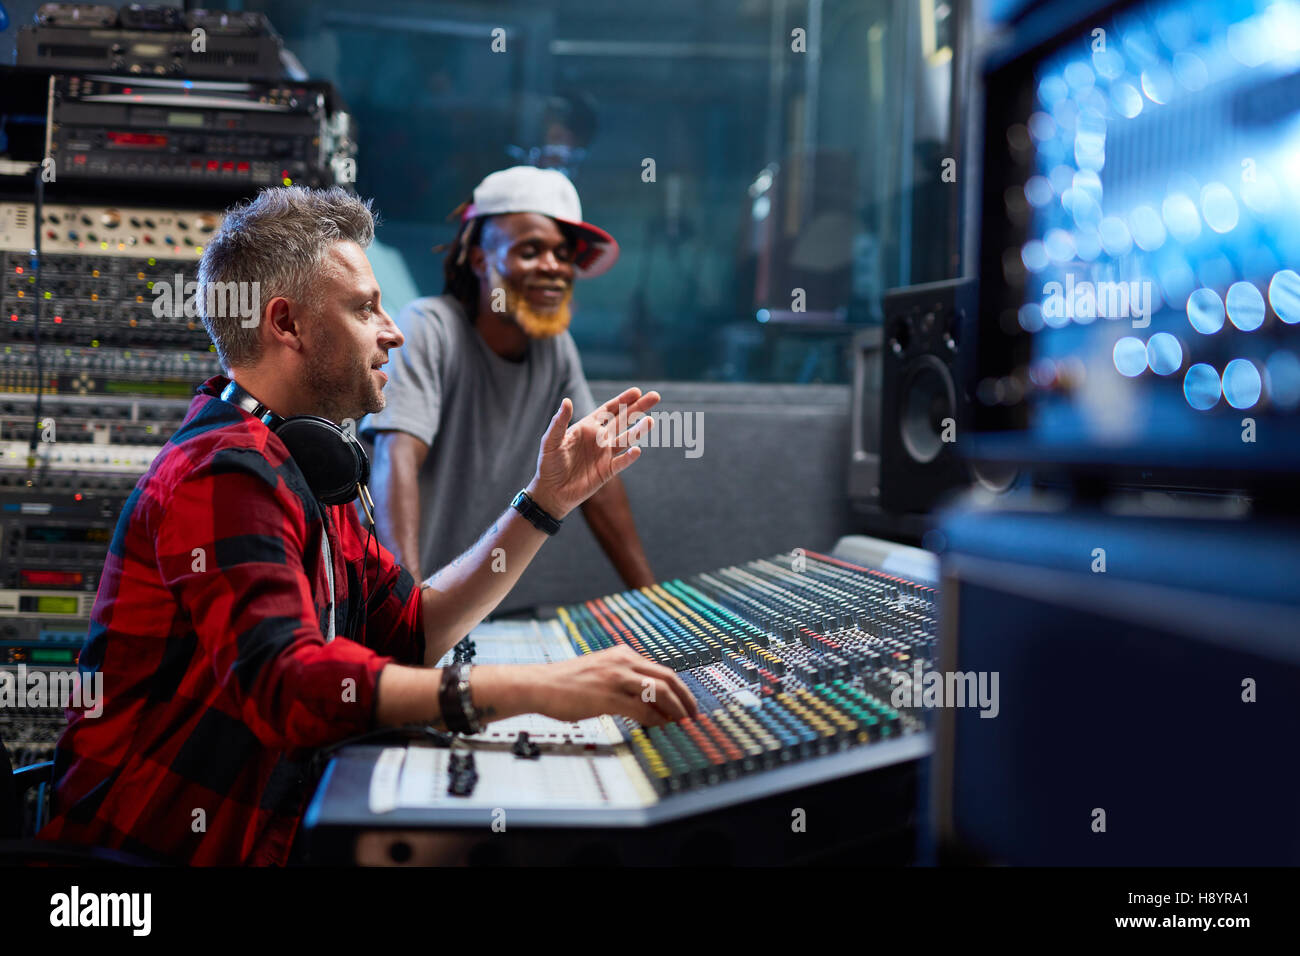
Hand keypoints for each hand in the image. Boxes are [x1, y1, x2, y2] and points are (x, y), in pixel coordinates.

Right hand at [526, 645, 697, 725]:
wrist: (540, 684)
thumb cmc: (566, 682)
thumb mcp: (600, 670)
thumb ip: (622, 677)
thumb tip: (644, 698)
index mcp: (623, 654)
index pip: (662, 670)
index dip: (679, 688)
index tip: (687, 703)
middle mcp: (623, 662)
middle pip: (668, 678)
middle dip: (685, 698)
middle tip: (693, 714)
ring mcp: (616, 679)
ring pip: (660, 692)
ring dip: (675, 709)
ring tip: (681, 723)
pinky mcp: (608, 697)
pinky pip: (642, 709)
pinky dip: (656, 720)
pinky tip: (660, 727)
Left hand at [529, 388, 659, 518]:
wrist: (551, 492)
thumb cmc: (548, 465)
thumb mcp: (551, 441)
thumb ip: (559, 422)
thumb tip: (566, 401)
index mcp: (588, 428)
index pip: (608, 410)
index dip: (622, 400)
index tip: (636, 392)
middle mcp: (600, 439)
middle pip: (623, 420)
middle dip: (638, 408)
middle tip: (655, 397)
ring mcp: (605, 455)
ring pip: (626, 439)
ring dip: (638, 430)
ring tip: (651, 421)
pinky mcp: (607, 472)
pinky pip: (621, 463)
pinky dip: (629, 457)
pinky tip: (637, 450)